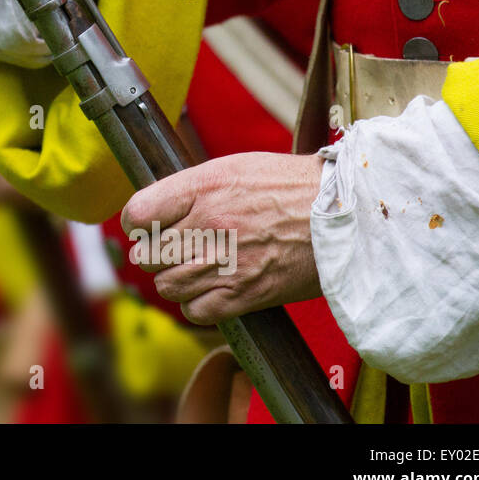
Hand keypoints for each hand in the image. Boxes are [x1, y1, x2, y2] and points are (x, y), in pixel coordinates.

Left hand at [119, 153, 323, 325]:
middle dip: (152, 253)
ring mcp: (225, 262)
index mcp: (202, 188)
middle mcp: (208, 225)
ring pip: (166, 285)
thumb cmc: (288, 186)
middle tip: (168, 249)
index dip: (136, 223)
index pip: (137, 213)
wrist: (343, 214)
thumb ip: (191, 188)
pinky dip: (195, 304)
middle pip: (146, 254)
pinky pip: (195, 311)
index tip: (144, 226)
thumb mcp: (233, 168)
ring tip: (190, 269)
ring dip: (172, 279)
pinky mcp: (245, 294)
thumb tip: (155, 210)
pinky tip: (208, 290)